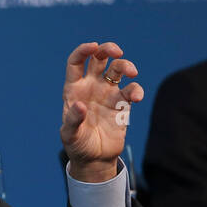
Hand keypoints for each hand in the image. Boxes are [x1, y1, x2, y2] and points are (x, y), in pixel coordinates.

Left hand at [61, 41, 143, 181]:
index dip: (83, 51)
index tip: (93, 46)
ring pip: (117, 69)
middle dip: (108, 49)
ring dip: (126, 66)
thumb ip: (73, 121)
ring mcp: (108, 93)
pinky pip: (132, 90)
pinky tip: (137, 97)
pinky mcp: (122, 104)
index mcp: (74, 89)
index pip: (76, 62)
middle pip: (100, 58)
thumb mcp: (70, 135)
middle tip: (117, 51)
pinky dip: (136, 89)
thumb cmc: (78, 145)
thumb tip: (80, 106)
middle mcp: (91, 87)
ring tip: (132, 73)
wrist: (95, 159)